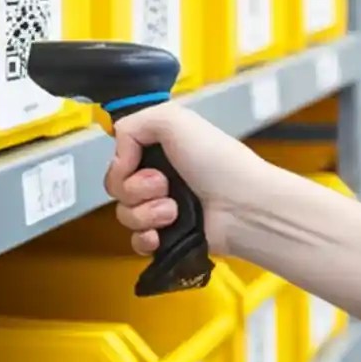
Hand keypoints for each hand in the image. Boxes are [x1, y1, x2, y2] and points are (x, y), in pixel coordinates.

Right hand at [104, 103, 274, 256]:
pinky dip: (145, 238)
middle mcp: (160, 177)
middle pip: (117, 187)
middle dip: (135, 188)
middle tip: (164, 185)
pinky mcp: (168, 237)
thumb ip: (132, 126)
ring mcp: (163, 209)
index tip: (135, 163)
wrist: (243, 206)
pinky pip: (136, 241)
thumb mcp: (173, 120)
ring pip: (124, 215)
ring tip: (174, 210)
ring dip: (146, 212)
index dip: (121, 164)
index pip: (119, 158)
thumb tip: (118, 159)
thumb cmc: (218, 161)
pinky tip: (160, 234)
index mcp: (160, 148)